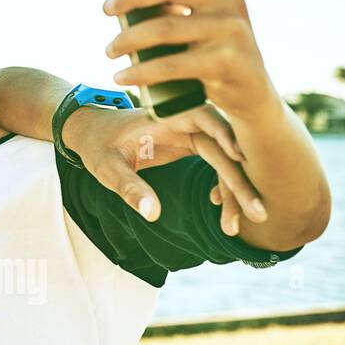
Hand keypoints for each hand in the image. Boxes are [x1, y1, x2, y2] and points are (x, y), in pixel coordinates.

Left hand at [62, 103, 266, 225]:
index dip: (228, 137)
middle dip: (240, 181)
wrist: (89, 132)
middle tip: (256, 214)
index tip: (244, 160)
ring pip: (224, 160)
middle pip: (223, 148)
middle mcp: (184, 122)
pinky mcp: (190, 146)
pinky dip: (221, 187)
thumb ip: (128, 187)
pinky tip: (220, 209)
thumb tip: (153, 214)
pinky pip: (216, 164)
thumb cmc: (96, 145)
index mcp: (166, 116)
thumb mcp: (106, 168)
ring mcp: (190, 134)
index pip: (206, 119)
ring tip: (233, 228)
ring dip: (233, 191)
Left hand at [102, 0, 281, 122]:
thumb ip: (172, 5)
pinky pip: (171, 65)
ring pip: (165, 28)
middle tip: (105, 10)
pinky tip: (122, 77)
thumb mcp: (200, 22)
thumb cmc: (211, 52)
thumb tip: (119, 1)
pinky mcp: (226, 62)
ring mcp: (232, 30)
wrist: (251, 94)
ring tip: (110, 50)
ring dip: (127, 39)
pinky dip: (141, 72)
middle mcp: (230, 0)